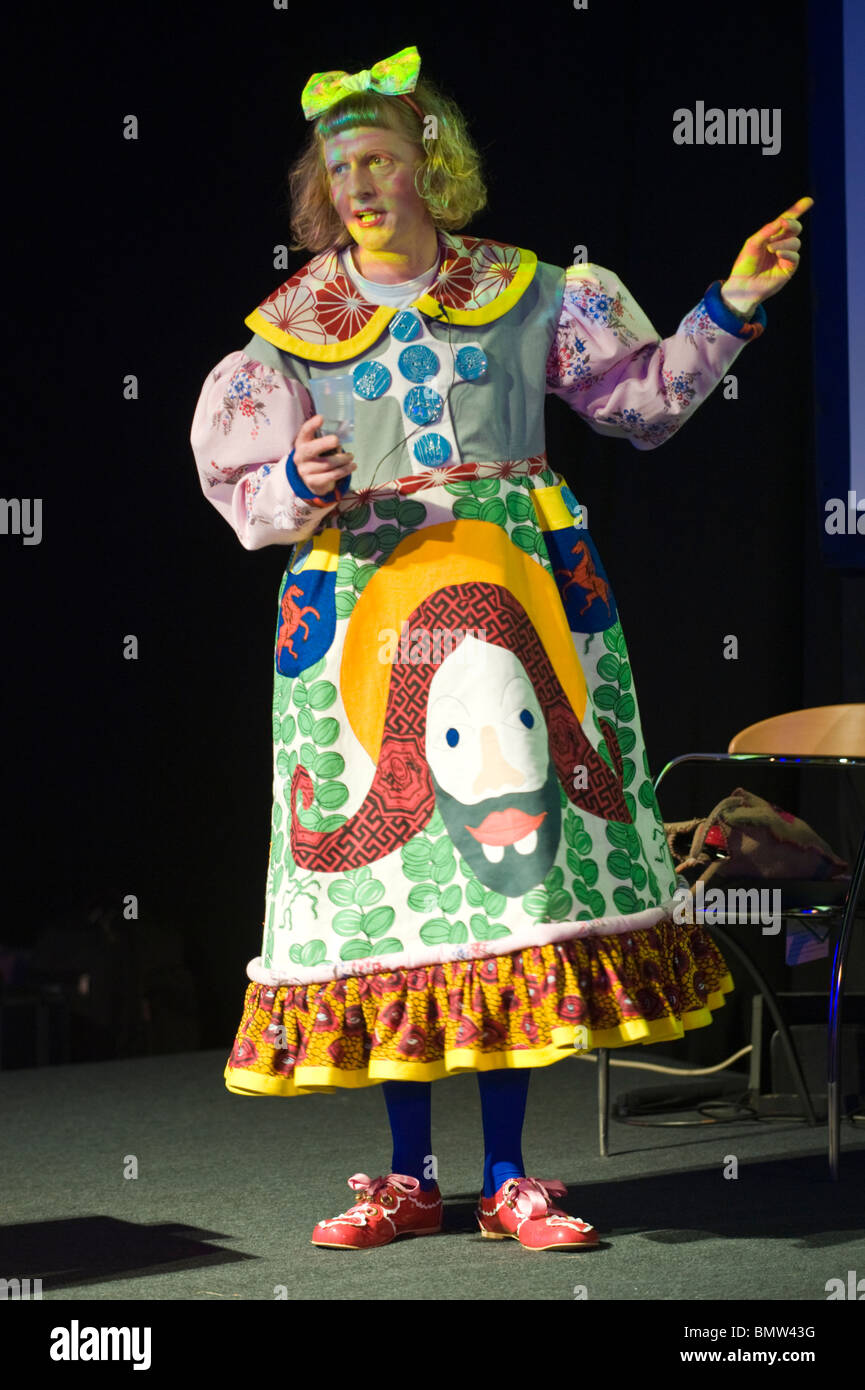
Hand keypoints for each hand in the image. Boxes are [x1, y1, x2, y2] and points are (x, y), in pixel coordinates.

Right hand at [293, 415, 354, 493]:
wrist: (309, 481)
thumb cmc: (317, 458)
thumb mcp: (317, 447)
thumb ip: (325, 441)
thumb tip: (340, 441)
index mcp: (301, 444)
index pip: (304, 432)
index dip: (312, 425)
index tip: (321, 418)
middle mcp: (300, 457)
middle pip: (311, 449)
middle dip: (324, 443)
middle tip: (337, 440)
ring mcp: (306, 471)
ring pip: (327, 464)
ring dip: (343, 459)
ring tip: (351, 456)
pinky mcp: (313, 482)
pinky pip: (332, 475)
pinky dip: (345, 470)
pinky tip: (352, 466)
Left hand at [721, 195, 813, 315]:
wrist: (743, 285)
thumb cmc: (745, 264)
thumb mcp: (753, 243)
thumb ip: (767, 231)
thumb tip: (782, 220)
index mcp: (772, 236)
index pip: (787, 221)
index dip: (797, 210)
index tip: (809, 201)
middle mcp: (781, 244)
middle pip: (795, 228)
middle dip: (792, 223)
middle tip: (784, 223)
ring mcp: (786, 256)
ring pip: (795, 242)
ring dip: (784, 242)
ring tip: (771, 249)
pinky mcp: (789, 269)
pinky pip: (795, 257)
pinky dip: (787, 253)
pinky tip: (778, 254)